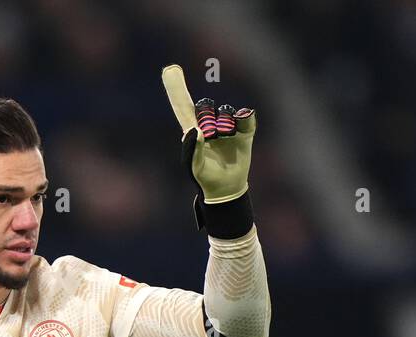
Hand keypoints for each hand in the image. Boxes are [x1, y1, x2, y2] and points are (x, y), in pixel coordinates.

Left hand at [161, 63, 256, 235]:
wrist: (227, 187)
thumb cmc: (205, 177)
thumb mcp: (194, 167)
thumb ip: (192, 150)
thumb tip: (195, 131)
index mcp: (192, 129)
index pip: (183, 105)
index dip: (176, 88)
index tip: (170, 69)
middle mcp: (209, 123)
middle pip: (205, 106)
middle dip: (207, 122)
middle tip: (210, 140)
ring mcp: (227, 125)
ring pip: (225, 112)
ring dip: (224, 129)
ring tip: (224, 144)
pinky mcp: (244, 130)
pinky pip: (245, 116)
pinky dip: (244, 120)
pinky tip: (240, 130)